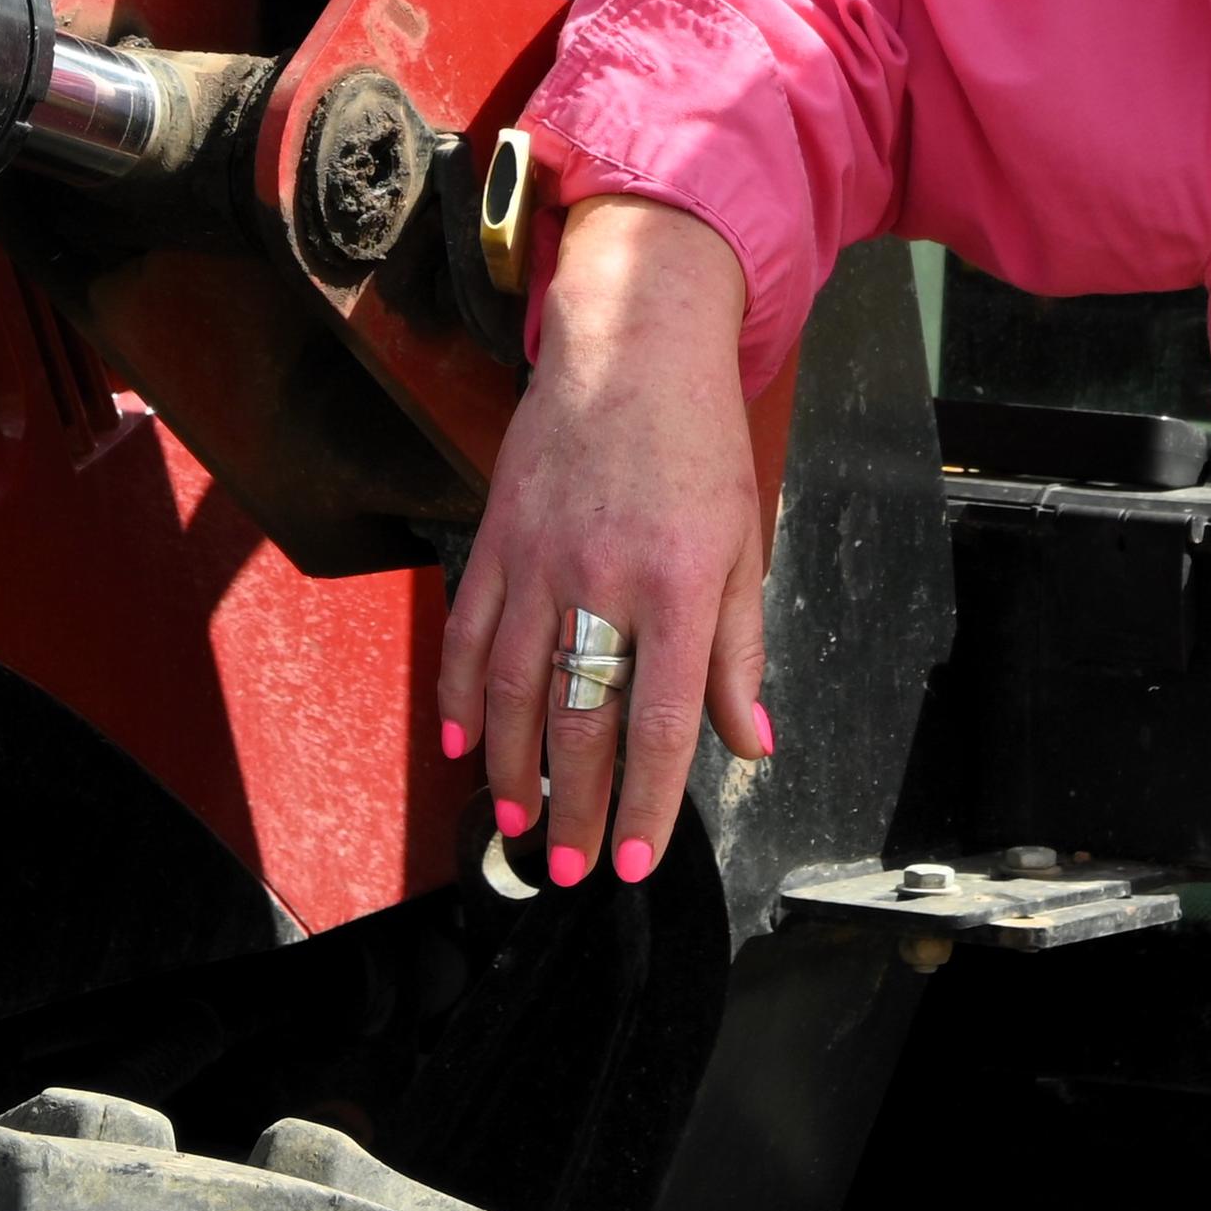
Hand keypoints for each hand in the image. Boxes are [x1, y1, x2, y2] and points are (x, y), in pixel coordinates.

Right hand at [435, 196, 774, 887]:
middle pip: (580, 721)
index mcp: (679, 584)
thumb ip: (738, 650)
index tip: (632, 860)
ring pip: (515, 692)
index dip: (645, 801)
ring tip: (520, 828)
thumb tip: (748, 742)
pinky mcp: (495, 538)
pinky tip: (465, 748)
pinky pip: (470, 636)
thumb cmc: (699, 442)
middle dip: (574, 808)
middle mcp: (604, 578)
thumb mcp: (744, 541)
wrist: (632, 341)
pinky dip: (463, 699)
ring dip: (513, 773)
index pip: (661, 720)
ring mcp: (539, 559)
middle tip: (569, 869)